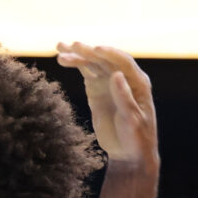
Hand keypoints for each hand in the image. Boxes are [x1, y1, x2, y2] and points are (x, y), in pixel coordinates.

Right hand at [56, 42, 156, 165]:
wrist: (128, 152)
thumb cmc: (136, 138)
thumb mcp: (132, 120)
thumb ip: (124, 98)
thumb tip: (116, 75)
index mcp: (138, 82)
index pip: (123, 62)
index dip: (109, 54)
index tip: (95, 50)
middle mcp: (124, 78)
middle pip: (105, 59)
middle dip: (89, 52)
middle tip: (72, 45)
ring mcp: (109, 82)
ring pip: (93, 63)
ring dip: (78, 55)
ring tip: (59, 48)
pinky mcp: (97, 88)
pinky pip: (86, 71)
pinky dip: (75, 64)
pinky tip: (62, 58)